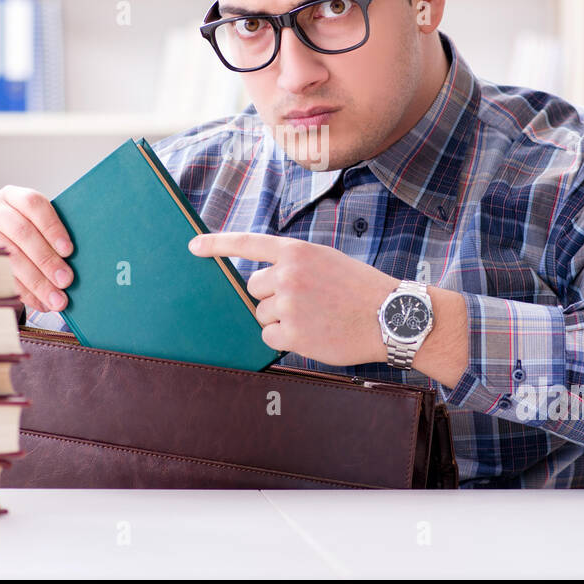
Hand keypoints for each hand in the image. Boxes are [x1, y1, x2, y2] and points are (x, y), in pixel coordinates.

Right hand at [0, 185, 72, 313]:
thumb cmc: (26, 227)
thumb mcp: (34, 221)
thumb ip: (50, 233)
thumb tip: (75, 258)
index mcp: (13, 196)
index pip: (33, 205)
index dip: (52, 228)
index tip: (68, 250)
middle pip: (21, 233)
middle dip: (46, 259)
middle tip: (66, 280)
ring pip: (9, 258)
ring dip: (36, 282)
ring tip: (56, 299)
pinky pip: (0, 278)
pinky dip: (23, 293)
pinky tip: (40, 303)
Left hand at [187, 231, 396, 366]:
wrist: (391, 316)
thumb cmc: (360, 290)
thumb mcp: (326, 261)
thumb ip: (293, 265)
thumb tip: (262, 285)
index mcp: (296, 251)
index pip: (247, 243)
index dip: (217, 244)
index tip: (193, 246)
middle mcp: (288, 274)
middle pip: (254, 289)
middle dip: (271, 297)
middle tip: (304, 303)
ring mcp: (289, 304)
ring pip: (261, 314)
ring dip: (280, 319)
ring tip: (314, 318)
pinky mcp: (291, 333)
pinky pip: (268, 337)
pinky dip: (284, 339)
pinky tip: (312, 334)